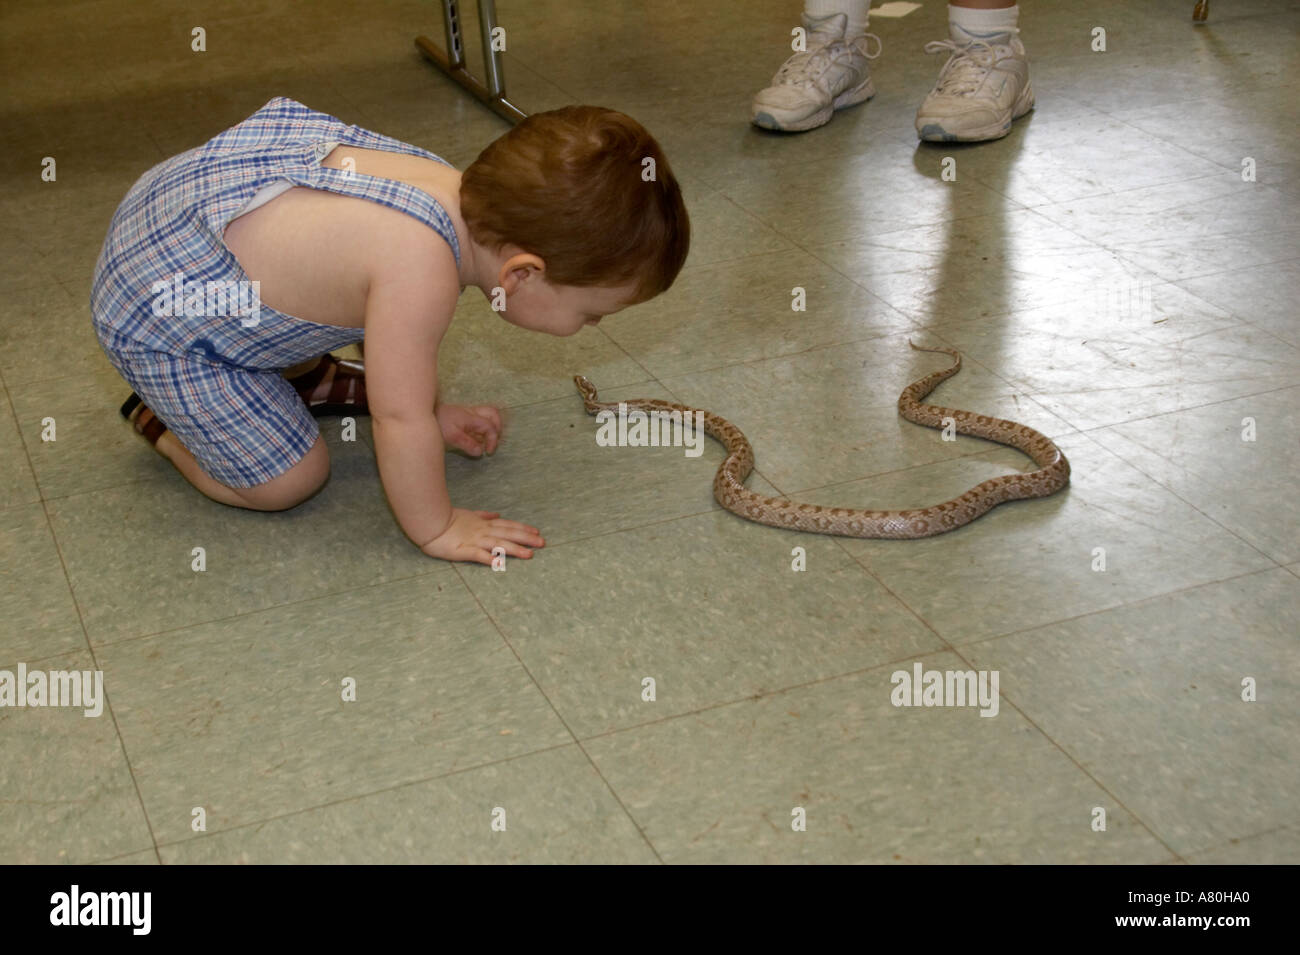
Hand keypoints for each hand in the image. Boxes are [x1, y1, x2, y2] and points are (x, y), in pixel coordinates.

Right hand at [420, 508, 543, 564]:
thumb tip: (496, 515)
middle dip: (526, 539)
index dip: (522, 529)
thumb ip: (483, 515)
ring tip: (529, 555)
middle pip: (508, 534)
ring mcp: (474, 540)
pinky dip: (489, 558)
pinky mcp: (462, 550)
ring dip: (514, 549)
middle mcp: (482, 531)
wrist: (428, 521)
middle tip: (543, 543)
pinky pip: (477, 555)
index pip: (507, 526)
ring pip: (498, 544)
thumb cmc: (446, 519)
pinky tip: (499, 564)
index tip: (537, 532)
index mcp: (483, 524)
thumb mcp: (468, 514)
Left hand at [435, 403, 501, 456]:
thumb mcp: (451, 436)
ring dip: (491, 426)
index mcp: (472, 417)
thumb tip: (480, 452)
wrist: (423, 413)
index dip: (493, 440)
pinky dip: (482, 427)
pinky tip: (476, 438)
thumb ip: (467, 444)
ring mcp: (468, 413)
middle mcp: (472, 413)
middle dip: (497, 428)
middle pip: (494, 414)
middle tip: (492, 441)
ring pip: (488, 414)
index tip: (487, 452)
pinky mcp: (462, 416)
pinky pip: (479, 418)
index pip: (490, 427)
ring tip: (486, 440)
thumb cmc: (438, 423)